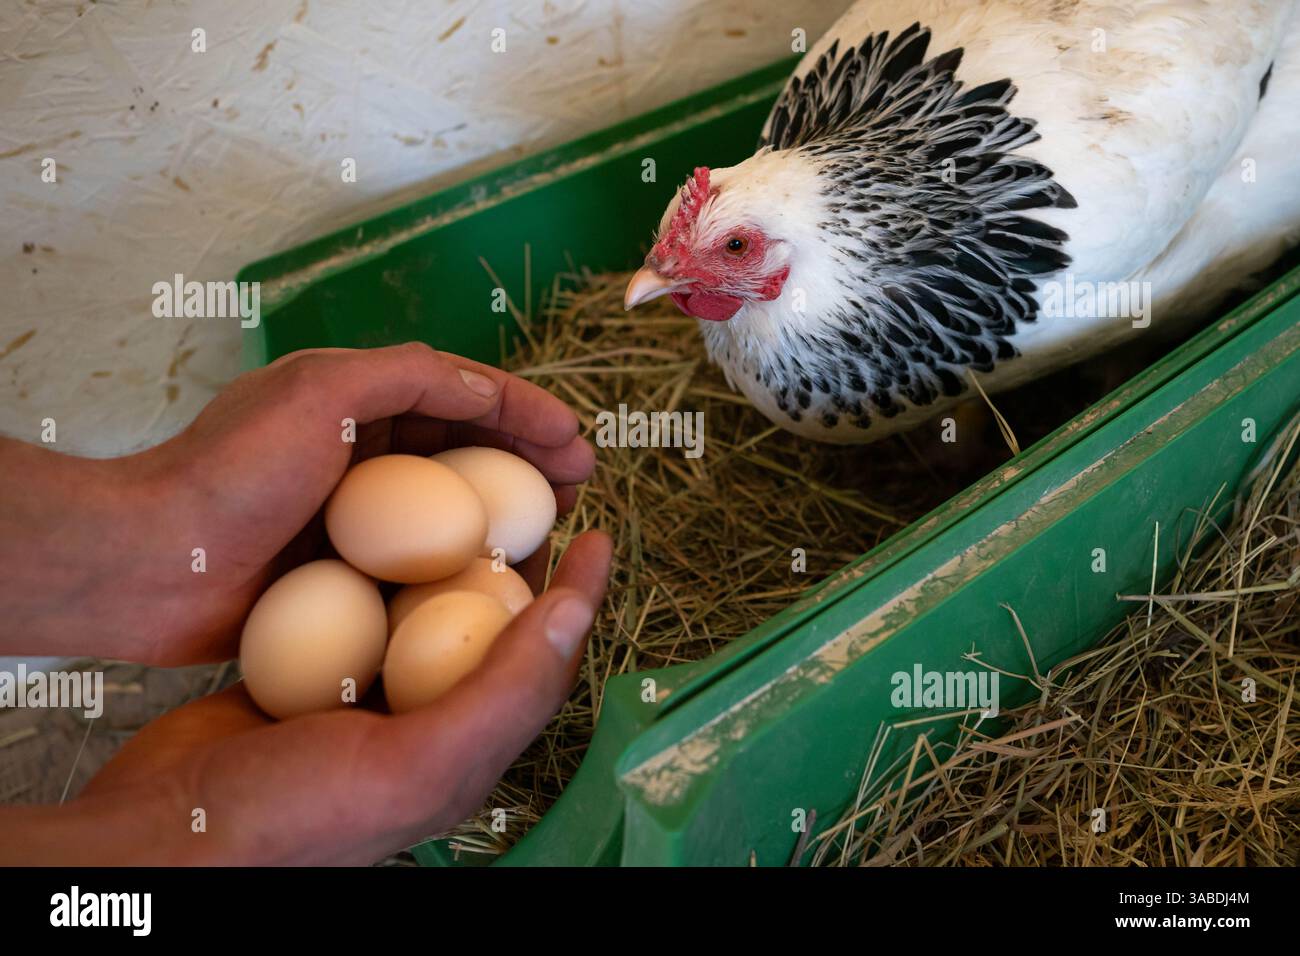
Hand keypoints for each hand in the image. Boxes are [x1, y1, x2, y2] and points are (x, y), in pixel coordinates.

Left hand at [0, 343, 595, 664]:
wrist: (150, 566)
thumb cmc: (230, 474)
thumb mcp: (321, 392)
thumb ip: (404, 374)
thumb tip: (483, 386)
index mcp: (355, 399)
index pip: (461, 395)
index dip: (526, 415)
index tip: (577, 446)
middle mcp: (360, 453)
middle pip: (465, 451)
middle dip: (529, 463)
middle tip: (580, 489)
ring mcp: (353, 517)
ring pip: (450, 510)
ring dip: (506, 517)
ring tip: (555, 536)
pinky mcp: (343, 572)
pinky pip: (422, 565)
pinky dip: (465, 568)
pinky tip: (498, 587)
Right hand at [0, 531, 612, 864]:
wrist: (166, 836)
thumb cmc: (299, 814)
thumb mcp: (417, 760)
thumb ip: (502, 691)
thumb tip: (574, 613)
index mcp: (465, 746)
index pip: (542, 658)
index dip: (577, 597)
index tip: (599, 534)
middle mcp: (423, 717)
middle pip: (484, 624)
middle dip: (511, 559)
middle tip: (522, 493)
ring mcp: (365, 694)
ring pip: (420, 607)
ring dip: (440, 550)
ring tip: (451, 488)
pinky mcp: (310, 673)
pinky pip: (355, 606)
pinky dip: (370, 563)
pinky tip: (369, 519)